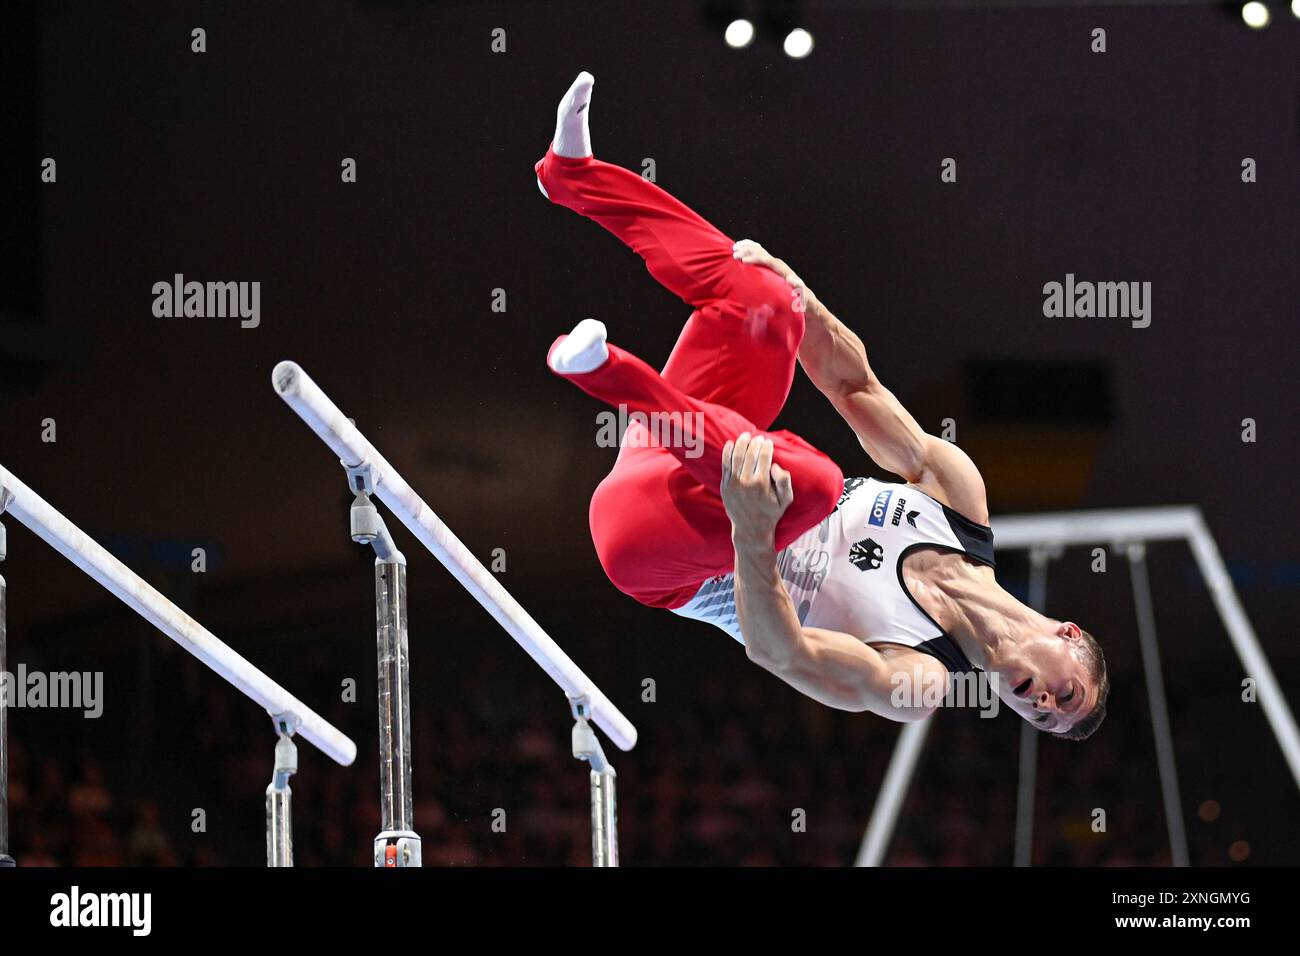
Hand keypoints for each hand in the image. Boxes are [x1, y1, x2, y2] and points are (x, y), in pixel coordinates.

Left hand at [721, 432, 794, 549]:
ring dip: (741, 443)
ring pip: (736, 457)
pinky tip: (730, 444)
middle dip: (755, 443)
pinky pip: (725, 465)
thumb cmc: (770, 513)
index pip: (764, 457)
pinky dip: (727, 452)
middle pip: (750, 454)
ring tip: (745, 436)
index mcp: (761, 483)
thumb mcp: (786, 500)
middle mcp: (746, 482)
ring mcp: (733, 483)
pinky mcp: (725, 486)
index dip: (766, 447)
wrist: (750, 529)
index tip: (768, 442)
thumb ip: (785, 481)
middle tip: (758, 438)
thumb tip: (775, 466)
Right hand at [732, 239, 809, 311]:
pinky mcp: (770, 266)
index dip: (756, 258)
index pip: (767, 260)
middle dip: (748, 252)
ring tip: (734, 248)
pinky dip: (750, 248)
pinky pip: (759, 253)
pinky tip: (741, 247)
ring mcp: (774, 263)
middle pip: (762, 253)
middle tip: (734, 255)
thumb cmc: (800, 299)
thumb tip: (792, 280)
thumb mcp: (801, 295)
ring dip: (747, 248)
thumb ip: (798, 287)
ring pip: (759, 250)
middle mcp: (777, 264)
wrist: (803, 297)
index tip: (744, 261)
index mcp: (782, 269)